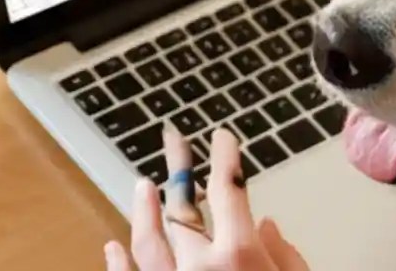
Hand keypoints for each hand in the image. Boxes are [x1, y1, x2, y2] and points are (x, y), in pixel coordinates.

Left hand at [103, 127, 310, 270]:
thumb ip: (284, 255)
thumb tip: (266, 226)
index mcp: (239, 253)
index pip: (229, 191)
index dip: (225, 159)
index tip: (221, 137)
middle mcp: (199, 265)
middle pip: (182, 209)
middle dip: (179, 168)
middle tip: (173, 138)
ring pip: (149, 242)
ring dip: (144, 210)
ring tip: (142, 184)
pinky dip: (118, 264)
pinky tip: (111, 247)